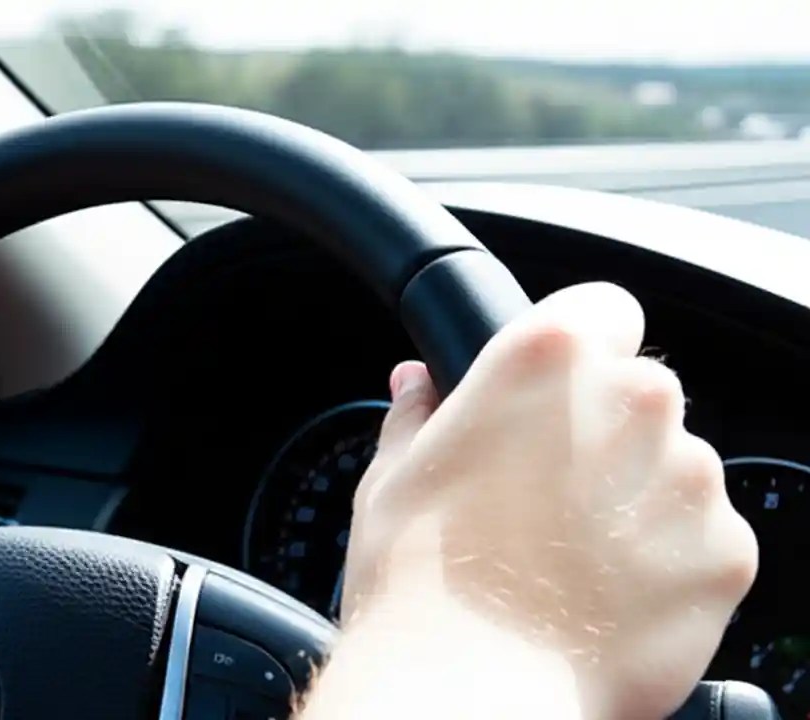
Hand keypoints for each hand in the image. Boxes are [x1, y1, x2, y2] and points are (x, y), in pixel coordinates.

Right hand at [327, 283, 755, 718]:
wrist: (470, 688)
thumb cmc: (421, 580)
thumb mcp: (394, 476)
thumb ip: (420, 414)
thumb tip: (418, 384)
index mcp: (548, 359)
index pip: (601, 308)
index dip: (579, 348)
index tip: (557, 390)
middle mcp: (633, 402)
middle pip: (641, 392)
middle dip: (605, 430)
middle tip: (546, 492)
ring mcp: (690, 479)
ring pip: (677, 467)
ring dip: (638, 497)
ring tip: (572, 556)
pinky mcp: (726, 553)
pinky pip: (705, 538)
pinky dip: (668, 560)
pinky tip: (607, 594)